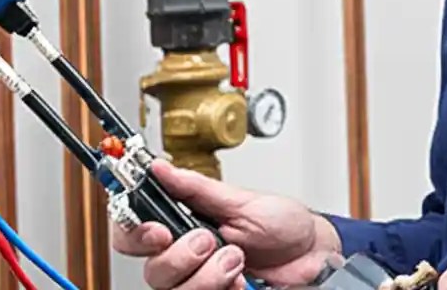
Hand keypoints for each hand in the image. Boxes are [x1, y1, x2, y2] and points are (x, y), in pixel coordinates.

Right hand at [113, 159, 343, 288]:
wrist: (312, 252)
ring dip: (208, 276)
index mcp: (183, 223)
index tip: (158, 232)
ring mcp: (202, 281)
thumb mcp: (240, 200)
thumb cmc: (281, 222)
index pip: (134, 233)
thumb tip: (161, 168)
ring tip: (237, 260)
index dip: (136, 235)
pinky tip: (241, 282)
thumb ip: (197, 188)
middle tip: (209, 241)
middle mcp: (186, 255)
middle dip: (181, 257)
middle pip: (152, 270)